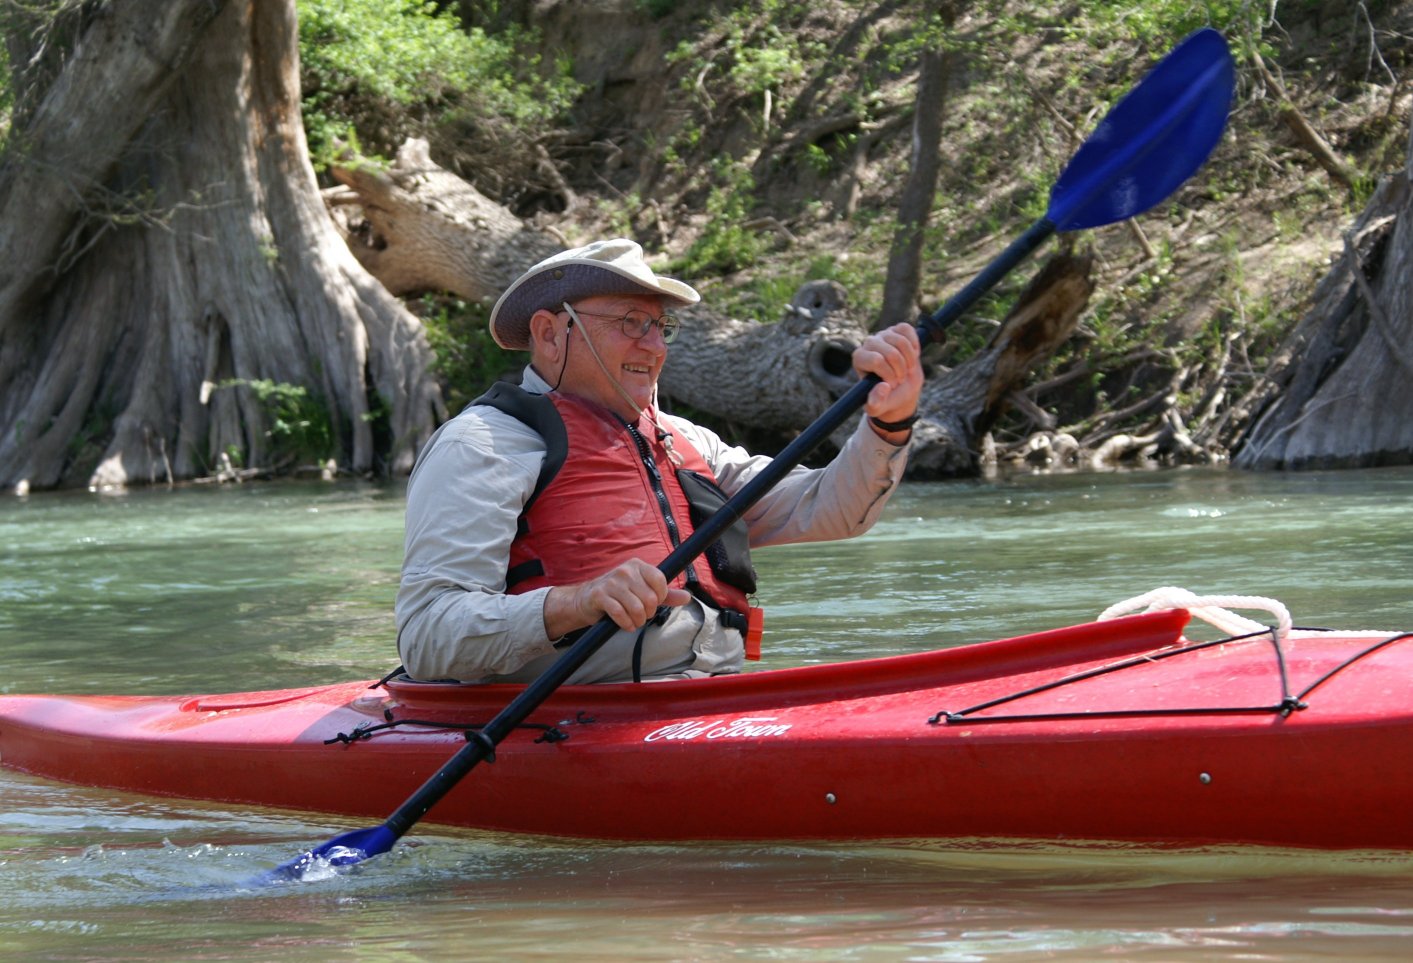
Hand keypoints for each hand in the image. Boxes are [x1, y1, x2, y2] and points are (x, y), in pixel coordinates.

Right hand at [543, 558, 691, 637]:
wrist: (585, 600)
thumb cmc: (618, 595)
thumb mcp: (642, 591)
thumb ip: (665, 595)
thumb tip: (687, 597)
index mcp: (637, 566)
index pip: (660, 581)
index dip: (660, 598)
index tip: (652, 603)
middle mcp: (625, 570)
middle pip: (650, 598)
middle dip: (648, 613)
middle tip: (641, 615)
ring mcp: (612, 582)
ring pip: (636, 608)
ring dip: (638, 621)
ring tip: (634, 621)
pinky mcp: (600, 595)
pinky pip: (620, 614)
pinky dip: (626, 624)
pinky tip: (625, 624)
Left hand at [852, 323, 922, 435]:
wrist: (901, 389)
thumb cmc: (886, 398)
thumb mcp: (878, 407)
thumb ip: (875, 403)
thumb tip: (882, 387)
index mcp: (859, 359)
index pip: (876, 360)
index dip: (889, 375)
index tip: (892, 385)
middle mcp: (868, 344)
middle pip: (891, 352)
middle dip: (901, 370)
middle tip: (900, 379)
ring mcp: (883, 335)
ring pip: (901, 341)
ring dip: (910, 360)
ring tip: (906, 369)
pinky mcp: (897, 330)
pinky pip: (907, 329)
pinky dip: (914, 344)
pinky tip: (912, 355)